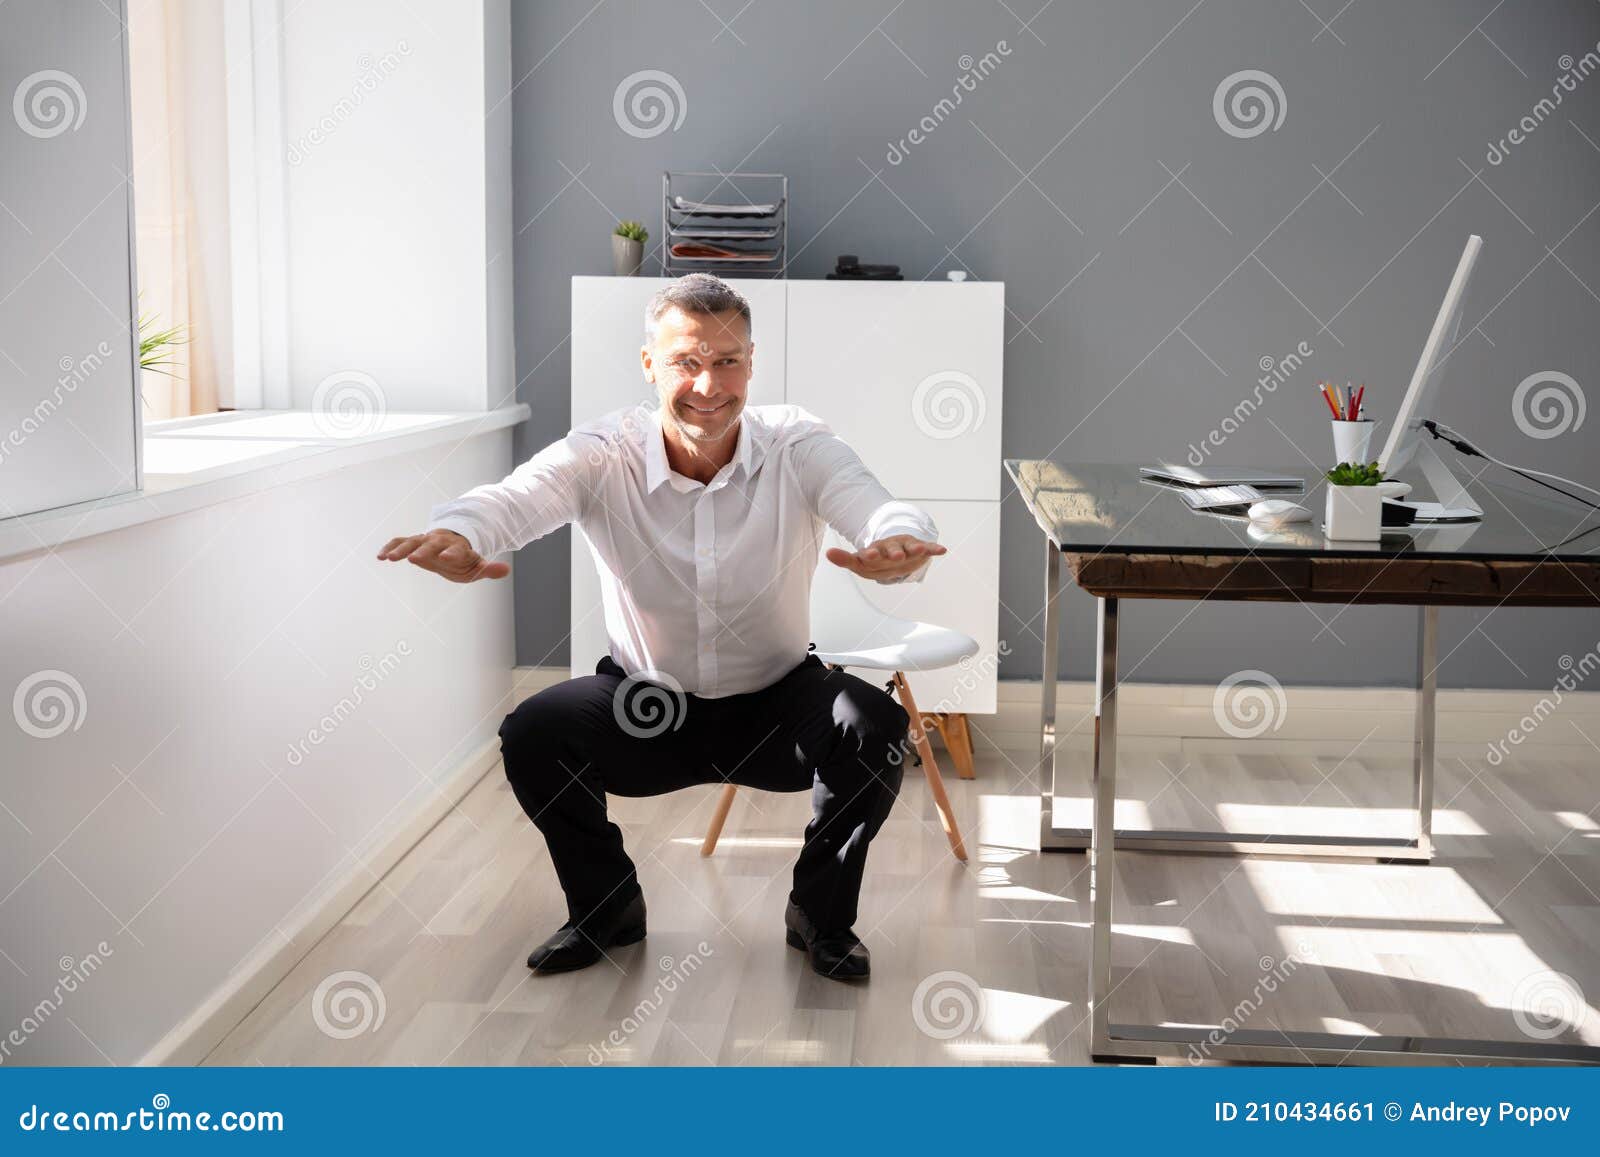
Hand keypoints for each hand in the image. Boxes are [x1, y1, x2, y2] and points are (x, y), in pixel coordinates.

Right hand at [377, 529, 509, 582]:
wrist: (449, 546)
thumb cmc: (464, 559)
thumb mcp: (478, 566)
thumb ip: (490, 569)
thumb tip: (506, 570)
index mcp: (457, 547)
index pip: (456, 549)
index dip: (452, 553)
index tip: (445, 559)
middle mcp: (439, 542)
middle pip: (432, 544)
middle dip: (423, 551)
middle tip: (413, 559)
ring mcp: (425, 541)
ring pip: (412, 541)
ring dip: (401, 549)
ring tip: (388, 558)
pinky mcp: (413, 543)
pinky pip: (400, 542)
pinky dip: (390, 547)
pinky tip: (380, 556)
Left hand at [825, 534, 945, 581]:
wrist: (895, 550)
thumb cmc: (875, 560)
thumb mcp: (859, 562)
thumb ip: (845, 559)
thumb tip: (827, 554)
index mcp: (875, 551)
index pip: (871, 553)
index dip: (870, 554)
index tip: (868, 555)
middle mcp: (890, 548)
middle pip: (891, 549)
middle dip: (894, 553)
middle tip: (897, 556)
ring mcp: (905, 547)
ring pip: (909, 547)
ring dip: (915, 549)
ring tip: (921, 550)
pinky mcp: (918, 547)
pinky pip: (927, 547)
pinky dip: (934, 548)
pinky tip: (942, 550)